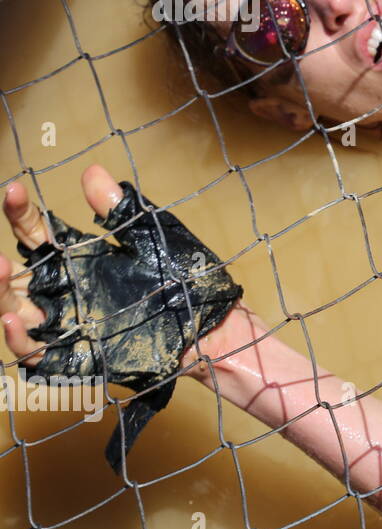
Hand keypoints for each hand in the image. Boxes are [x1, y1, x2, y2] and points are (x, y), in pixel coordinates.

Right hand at [2, 164, 243, 471]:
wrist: (213, 323)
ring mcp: (72, 324)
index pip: (35, 234)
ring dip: (0, 298)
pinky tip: (10, 321)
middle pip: (15, 279)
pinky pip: (40, 354)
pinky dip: (20, 342)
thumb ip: (119, 212)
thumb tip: (92, 173)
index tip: (12, 188)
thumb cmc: (186, 277)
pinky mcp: (82, 356)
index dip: (19, 212)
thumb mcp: (152, 238)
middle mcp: (67, 291)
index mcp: (79, 259)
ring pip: (17, 313)